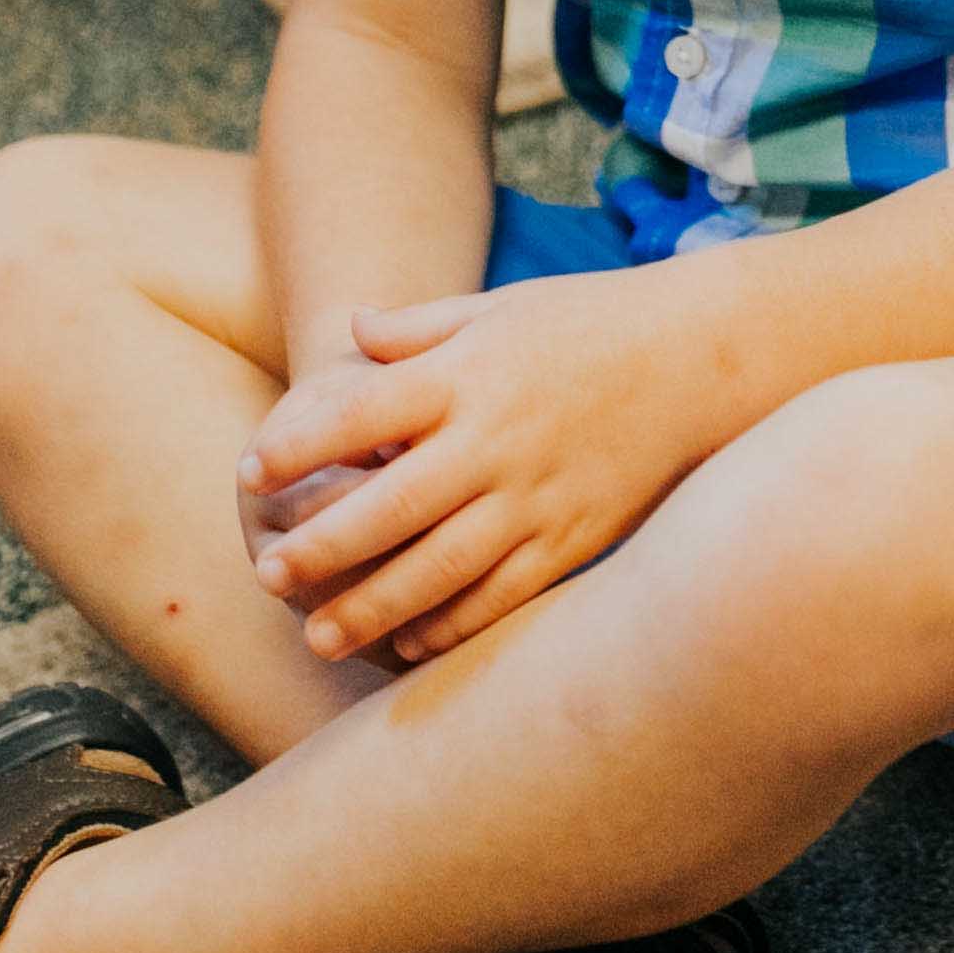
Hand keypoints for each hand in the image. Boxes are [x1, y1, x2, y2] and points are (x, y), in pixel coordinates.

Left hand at [236, 266, 738, 664]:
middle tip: (267, 575)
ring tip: (319, 637)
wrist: (703, 358)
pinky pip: (503, 596)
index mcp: (468, 376)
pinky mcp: (574, 539)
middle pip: (389, 507)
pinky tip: (409, 644)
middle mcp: (496, 440)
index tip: (250, 470)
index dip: (298, 447)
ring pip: (440, 569)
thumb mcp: (500, 308)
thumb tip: (353, 330)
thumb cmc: (591, 324)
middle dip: (320, 548)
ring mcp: (538, 497)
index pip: (360, 415)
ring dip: (372, 608)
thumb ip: (421, 326)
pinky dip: (452, 625)